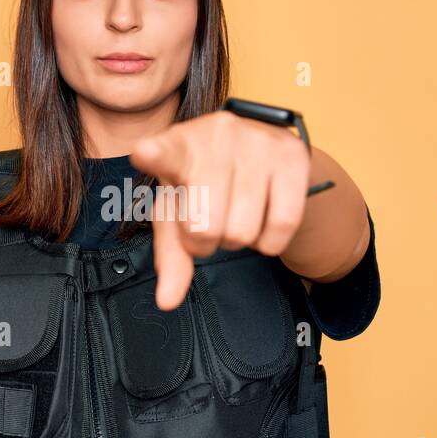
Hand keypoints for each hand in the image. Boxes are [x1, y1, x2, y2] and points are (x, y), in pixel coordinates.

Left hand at [130, 110, 311, 309]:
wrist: (261, 147)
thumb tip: (168, 301)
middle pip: (205, 228)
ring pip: (244, 231)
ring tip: (237, 212)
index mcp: (178, 145)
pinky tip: (263, 218)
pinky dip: (270, 240)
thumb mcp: (180, 210)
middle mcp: (217, 136)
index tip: (144, 153)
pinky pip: (283, 225)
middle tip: (211, 220)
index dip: (154, 155)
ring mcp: (257, 142)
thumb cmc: (207, 183)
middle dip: (206, 241)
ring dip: (239, 239)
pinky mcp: (292, 155)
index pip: (164, 153)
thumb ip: (171, 253)